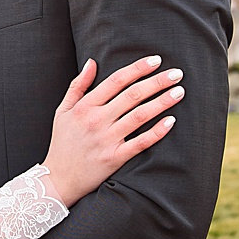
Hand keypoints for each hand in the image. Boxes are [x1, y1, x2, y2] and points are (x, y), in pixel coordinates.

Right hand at [42, 55, 181, 205]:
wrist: (59, 178)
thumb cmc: (62, 142)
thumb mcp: (62, 110)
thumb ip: (78, 85)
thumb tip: (92, 61)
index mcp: (84, 107)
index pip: (115, 81)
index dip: (137, 69)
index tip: (155, 60)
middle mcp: (96, 120)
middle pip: (132, 95)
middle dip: (156, 82)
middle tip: (176, 73)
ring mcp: (107, 140)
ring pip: (139, 116)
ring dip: (162, 102)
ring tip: (179, 92)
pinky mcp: (115, 158)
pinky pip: (140, 143)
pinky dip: (157, 132)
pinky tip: (171, 121)